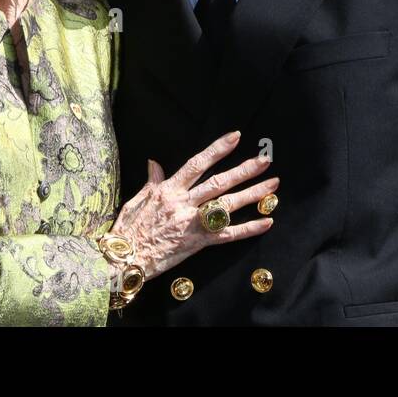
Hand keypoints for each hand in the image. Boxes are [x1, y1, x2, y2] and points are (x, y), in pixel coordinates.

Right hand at [110, 131, 275, 278]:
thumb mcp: (137, 200)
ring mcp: (192, 223)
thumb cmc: (129, 229)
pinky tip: (267, 222)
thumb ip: (152, 181)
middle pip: (219, 183)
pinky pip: (227, 235)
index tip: (235, 136)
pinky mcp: (197, 243)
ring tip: (273, 185)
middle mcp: (183, 204)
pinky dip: (248, 229)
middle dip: (244, 170)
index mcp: (169, 190)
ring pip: (228, 206)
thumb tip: (155, 162)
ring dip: (253, 194)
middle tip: (265, 160)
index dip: (217, 149)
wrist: (124, 260)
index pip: (197, 164)